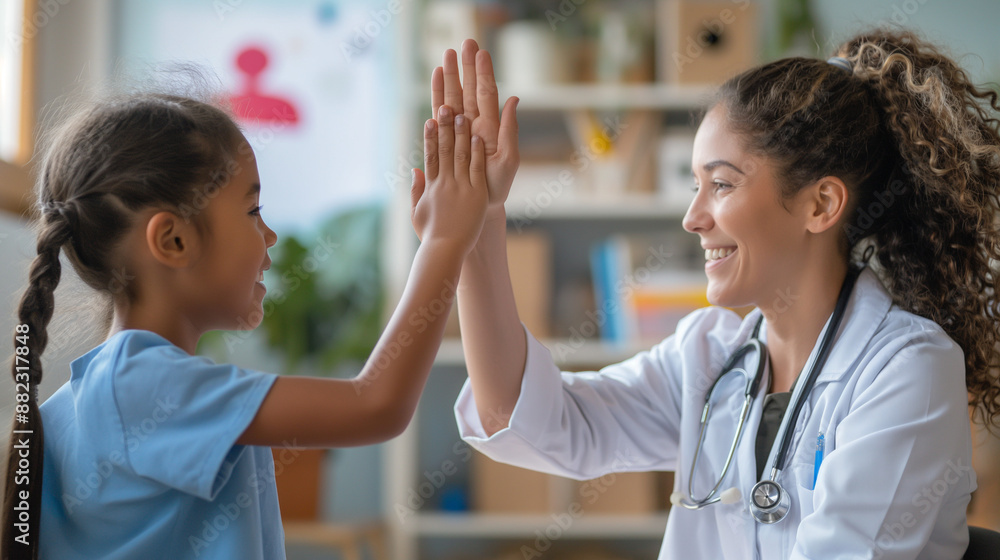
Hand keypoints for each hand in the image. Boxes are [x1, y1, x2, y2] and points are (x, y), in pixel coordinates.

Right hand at [410, 104, 487, 254]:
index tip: (429, 120)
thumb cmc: (431, 235)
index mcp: (431, 186)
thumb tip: (414, 170)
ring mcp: (461, 187)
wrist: (445, 250)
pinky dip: (477, 152)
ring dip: (461, 133)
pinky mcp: (476, 194)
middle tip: (444, 106)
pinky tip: (476, 137)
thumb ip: (416, 190)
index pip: (430, 156)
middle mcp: (445, 183)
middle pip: (444, 150)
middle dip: (445, 127)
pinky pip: (476, 168)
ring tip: (462, 114)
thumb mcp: (418, 212)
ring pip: (461, 154)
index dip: (429, 137)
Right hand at [432, 40, 518, 212]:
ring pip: (454, 98)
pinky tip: (435, 79)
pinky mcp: (445, 139)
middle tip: (464, 43)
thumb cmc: (497, 186)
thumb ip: (510, 129)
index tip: (482, 52)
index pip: (487, 94)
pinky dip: (437, 96)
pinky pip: (440, 115)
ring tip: (446, 56)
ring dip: (450, 77)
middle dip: (466, 68)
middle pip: (469, 90)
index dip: (484, 74)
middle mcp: (474, 125)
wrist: (480, 206)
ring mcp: (459, 131)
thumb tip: (514, 99)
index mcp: (491, 127)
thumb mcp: (509, 158)